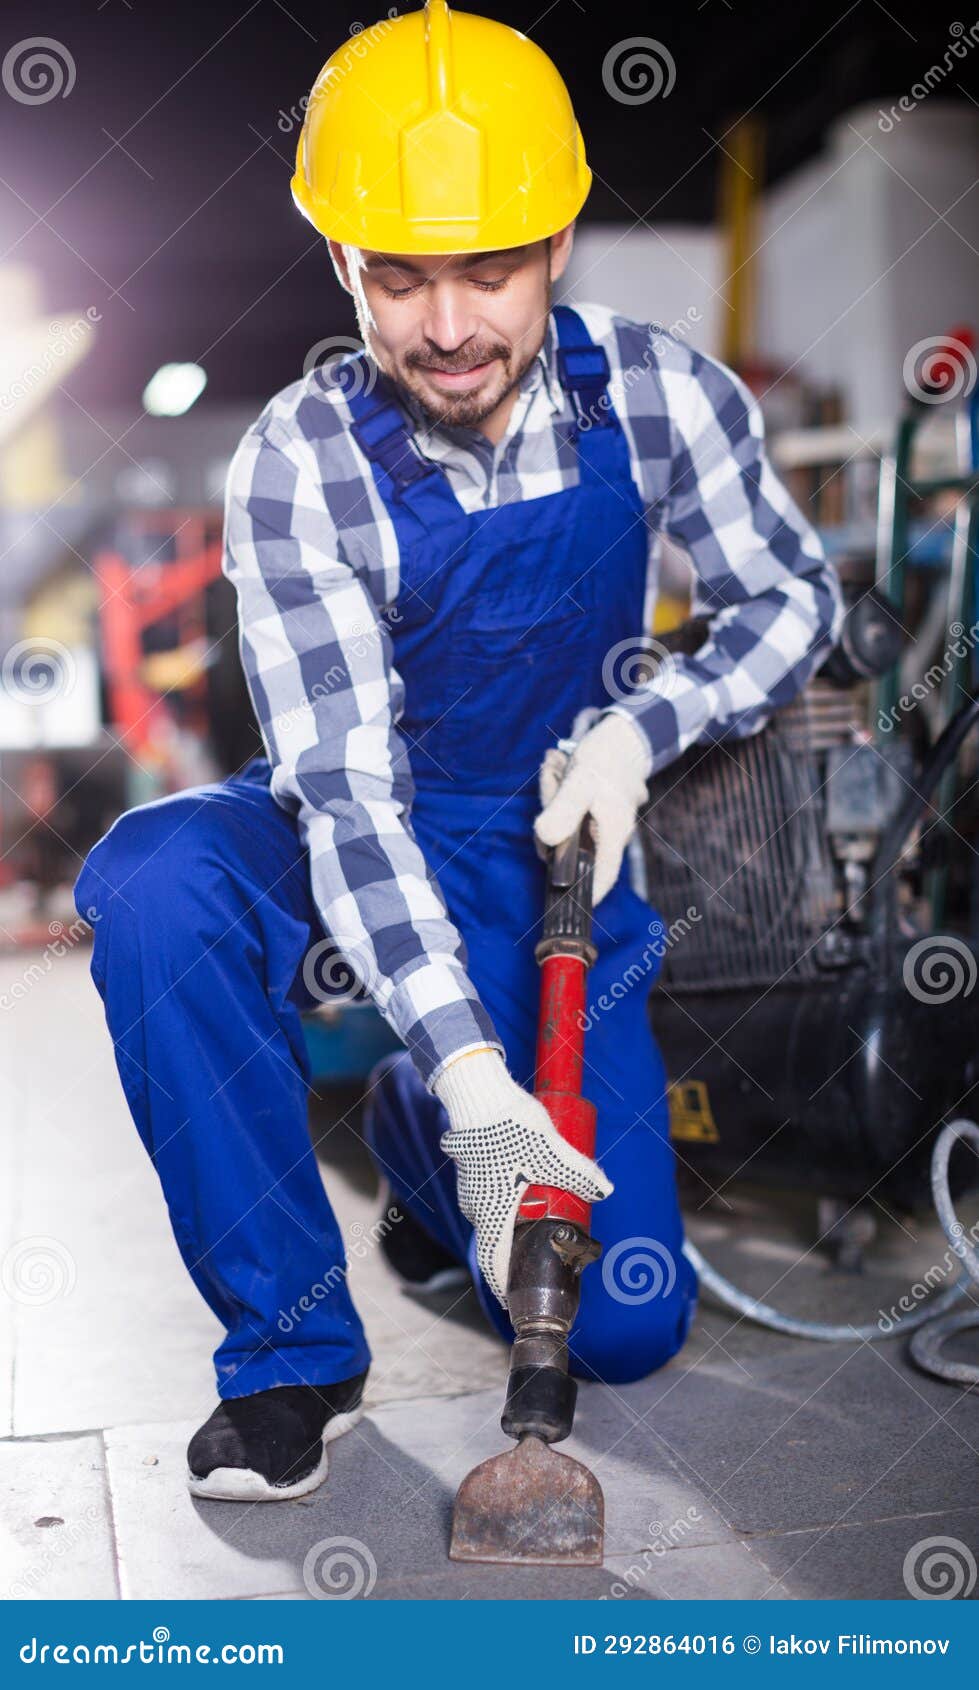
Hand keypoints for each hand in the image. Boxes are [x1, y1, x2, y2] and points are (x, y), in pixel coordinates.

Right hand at [434, 1049, 611, 1306]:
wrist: (478, 1091)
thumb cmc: (510, 1127)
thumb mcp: (554, 1152)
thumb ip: (581, 1173)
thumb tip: (604, 1189)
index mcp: (492, 1213)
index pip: (494, 1264)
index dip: (505, 1287)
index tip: (516, 1303)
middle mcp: (476, 1205)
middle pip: (497, 1241)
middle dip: (520, 1252)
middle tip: (545, 1256)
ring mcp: (471, 1186)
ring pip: (495, 1215)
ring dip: (516, 1223)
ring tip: (544, 1217)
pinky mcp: (473, 1168)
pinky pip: (490, 1195)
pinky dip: (508, 1201)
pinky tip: (528, 1185)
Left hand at [534, 710, 651, 903]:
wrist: (623, 734)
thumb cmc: (606, 759)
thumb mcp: (580, 783)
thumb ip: (563, 811)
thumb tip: (545, 840)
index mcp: (612, 835)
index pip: (602, 881)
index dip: (583, 895)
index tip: (559, 897)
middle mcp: (609, 834)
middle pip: (570, 849)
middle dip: (551, 822)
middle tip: (552, 782)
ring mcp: (600, 822)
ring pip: (565, 825)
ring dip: (553, 798)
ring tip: (557, 767)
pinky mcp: (592, 809)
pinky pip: (566, 808)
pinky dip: (558, 790)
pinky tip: (558, 768)